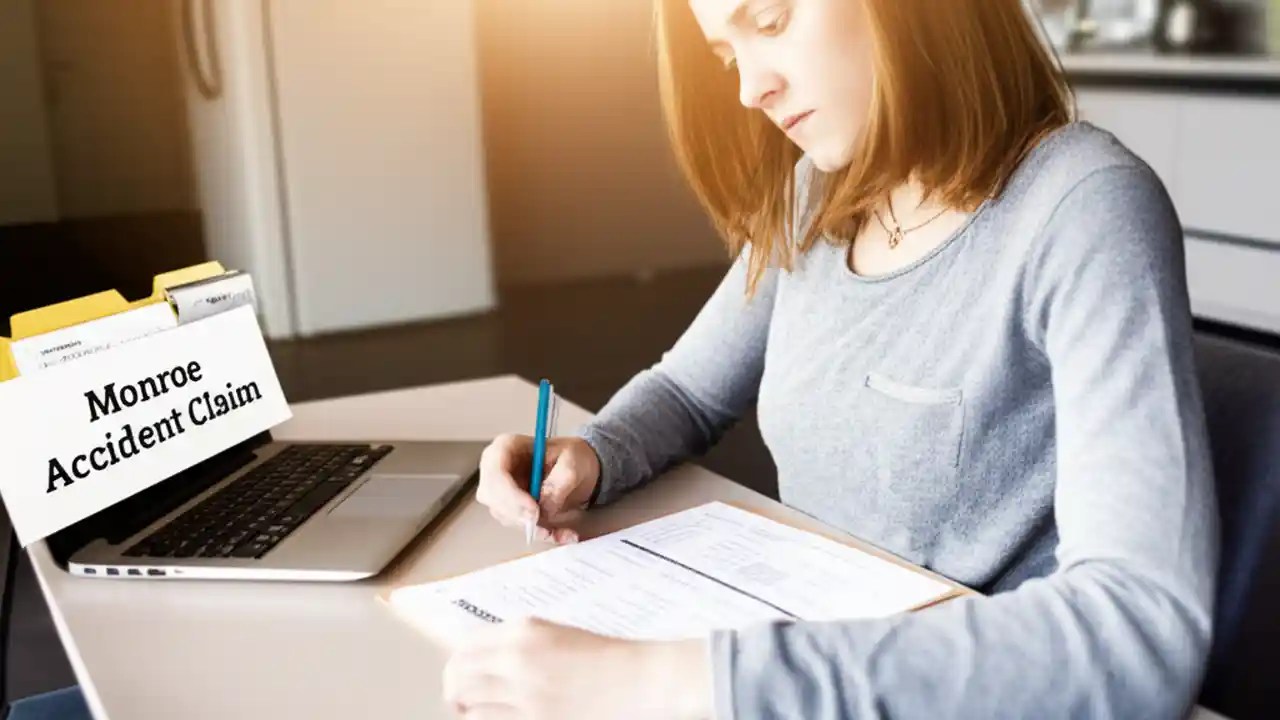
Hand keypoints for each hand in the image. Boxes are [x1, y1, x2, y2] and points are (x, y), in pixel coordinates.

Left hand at [442, 617, 711, 719]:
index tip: (459, 673)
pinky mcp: (534, 719)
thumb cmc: (603, 656)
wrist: (639, 679)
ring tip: (473, 710)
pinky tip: (494, 718)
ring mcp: (524, 692)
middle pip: (459, 675)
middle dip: (454, 688)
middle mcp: (517, 657)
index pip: (465, 646)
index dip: (457, 663)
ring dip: (467, 708)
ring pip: (470, 704)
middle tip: (458, 698)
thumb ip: (518, 643)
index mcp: (523, 630)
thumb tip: (481, 660)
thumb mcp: (555, 635)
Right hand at [475, 434, 601, 544]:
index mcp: (507, 447)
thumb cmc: (571, 455)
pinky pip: (518, 525)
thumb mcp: (572, 461)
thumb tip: (543, 506)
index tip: (534, 510)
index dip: (510, 494)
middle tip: (543, 525)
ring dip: (531, 527)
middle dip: (517, 515)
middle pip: (492, 497)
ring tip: (559, 530)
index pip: (495, 472)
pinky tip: (561, 534)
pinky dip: (540, 532)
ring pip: (504, 515)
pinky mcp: (511, 508)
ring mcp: (501, 490)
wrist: (578, 467)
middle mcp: (497, 469)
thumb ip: (559, 481)